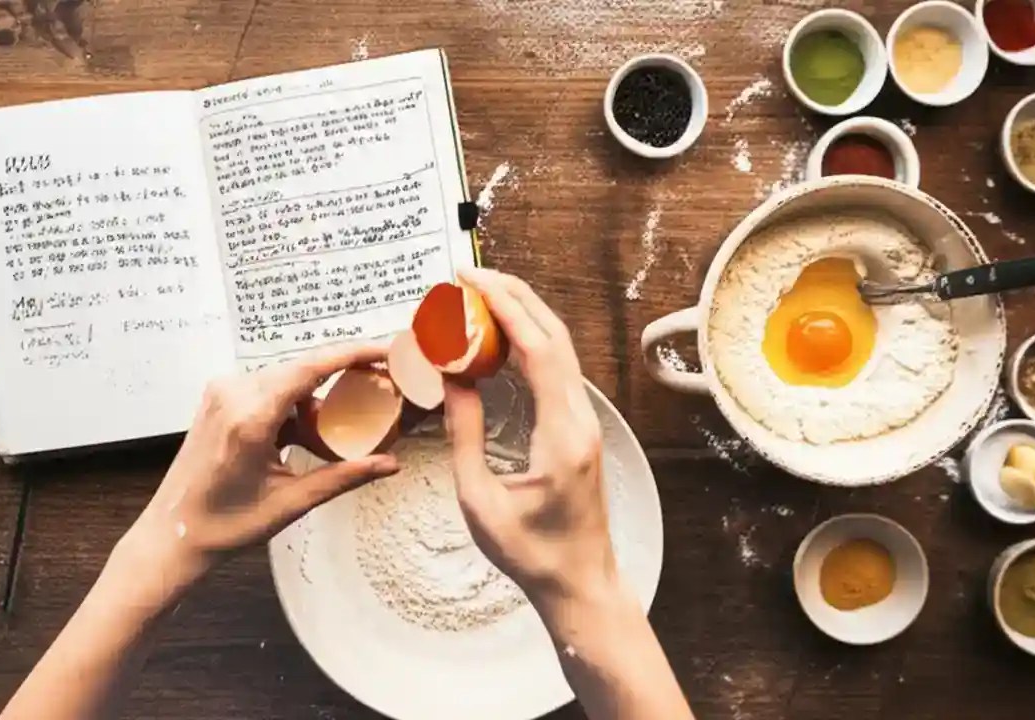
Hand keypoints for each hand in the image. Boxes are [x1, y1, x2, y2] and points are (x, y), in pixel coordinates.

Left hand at [136, 342, 400, 572]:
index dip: (353, 353)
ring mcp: (221, 393)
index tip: (384, 350)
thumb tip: (389, 463)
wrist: (173, 534)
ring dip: (313, 402)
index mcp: (249, 419)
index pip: (310, 368)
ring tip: (328, 438)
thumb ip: (344, 477)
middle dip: (340, 382)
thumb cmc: (223, 524)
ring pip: (287, 380)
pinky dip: (292, 408)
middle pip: (302, 370)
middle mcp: (232, 395)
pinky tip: (302, 437)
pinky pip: (268, 389)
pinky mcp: (218, 398)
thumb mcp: (291, 502)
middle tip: (374, 395)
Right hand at [443, 267, 617, 612]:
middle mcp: (580, 419)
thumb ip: (464, 436)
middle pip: (554, 336)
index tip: (469, 282)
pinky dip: (528, 342)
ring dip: (522, 314)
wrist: (580, 584)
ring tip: (479, 294)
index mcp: (562, 434)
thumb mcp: (479, 501)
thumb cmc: (532, 555)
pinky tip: (499, 337)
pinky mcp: (577, 428)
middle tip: (469, 273)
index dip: (504, 307)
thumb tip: (451, 380)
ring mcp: (583, 422)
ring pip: (559, 349)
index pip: (537, 349)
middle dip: (513, 296)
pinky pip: (555, 370)